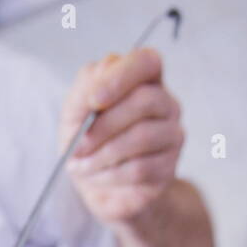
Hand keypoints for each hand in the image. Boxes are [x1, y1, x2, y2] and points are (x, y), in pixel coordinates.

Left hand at [61, 48, 184, 226]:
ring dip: (103, 154)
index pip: (147, 62)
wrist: (97, 185)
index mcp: (142, 80)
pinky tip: (97, 177)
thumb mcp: (74, 113)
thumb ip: (83, 94)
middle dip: (104, 125)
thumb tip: (95, 92)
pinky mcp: (169, 167)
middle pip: (146, 100)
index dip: (122, 77)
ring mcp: (171, 135)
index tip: (94, 100)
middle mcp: (164, 103)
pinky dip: (111, 174)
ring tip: (81, 165)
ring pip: (143, 136)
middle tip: (77, 146)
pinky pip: (142, 167)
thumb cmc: (88, 141)